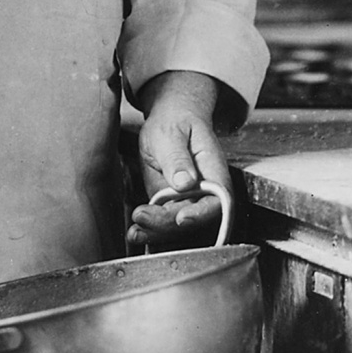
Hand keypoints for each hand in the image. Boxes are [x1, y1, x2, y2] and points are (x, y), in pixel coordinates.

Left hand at [128, 70, 231, 247]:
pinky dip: (149, 229)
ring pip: (177, 226)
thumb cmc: (176, 120)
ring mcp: (187, 200)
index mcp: (214, 172)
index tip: (182, 217)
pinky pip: (163, 222)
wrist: (169, 119)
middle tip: (142, 217)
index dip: (202, 213)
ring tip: (135, 232)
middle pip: (194, 218)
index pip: (217, 200)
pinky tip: (134, 233)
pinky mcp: (170, 203)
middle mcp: (205, 192)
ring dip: (156, 232)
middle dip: (168, 224)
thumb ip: (178, 158)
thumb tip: (186, 182)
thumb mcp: (172, 132)